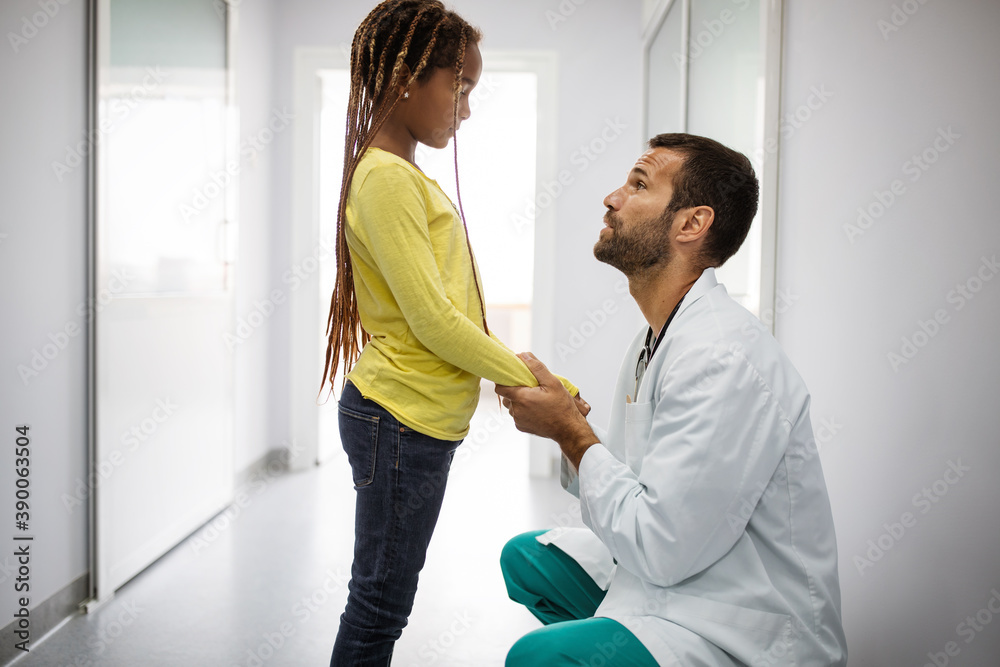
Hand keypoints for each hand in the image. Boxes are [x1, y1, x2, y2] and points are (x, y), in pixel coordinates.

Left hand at [496, 353, 599, 468]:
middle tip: (528, 387)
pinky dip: (523, 410)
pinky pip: (517, 415)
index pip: (500, 388)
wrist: (568, 430)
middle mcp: (517, 410)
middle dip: (514, 390)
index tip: (509, 376)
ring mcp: (518, 420)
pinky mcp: (521, 427)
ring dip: (518, 400)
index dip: (502, 380)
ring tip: (534, 397)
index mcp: (522, 398)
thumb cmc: (562, 407)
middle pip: (506, 396)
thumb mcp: (553, 382)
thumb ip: (536, 367)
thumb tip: (523, 355)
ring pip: (511, 406)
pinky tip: (535, 408)